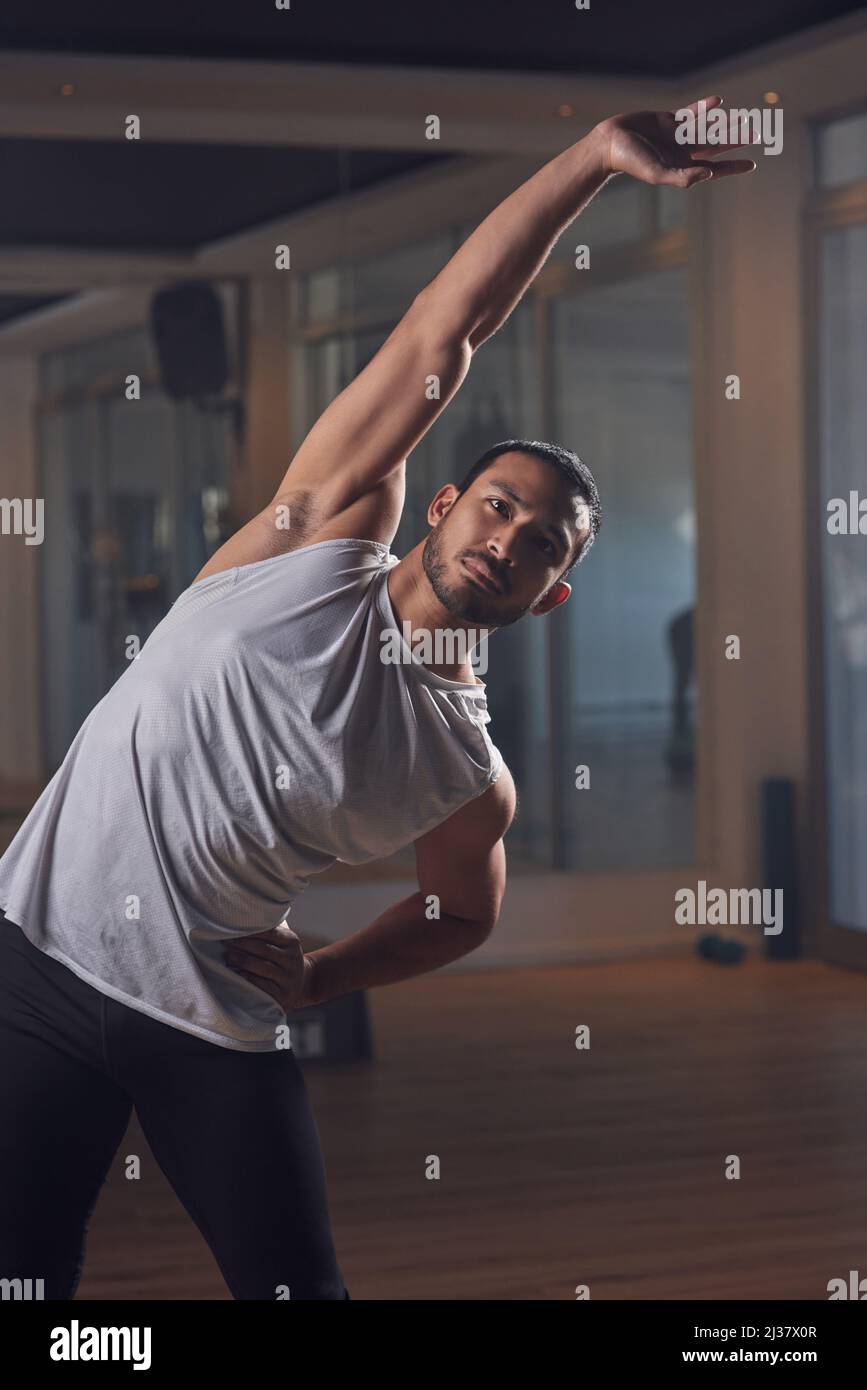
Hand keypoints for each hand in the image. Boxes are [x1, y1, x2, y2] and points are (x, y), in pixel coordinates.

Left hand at [223, 922, 313, 1011]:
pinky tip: (238, 974)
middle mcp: (293, 959)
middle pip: (263, 949)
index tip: (231, 930)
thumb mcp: (282, 943)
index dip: (249, 931)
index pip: (269, 932)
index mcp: (292, 942)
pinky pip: (262, 985)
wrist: (299, 983)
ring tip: (229, 956)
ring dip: (241, 960)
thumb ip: (267, 934)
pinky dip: (248, 978)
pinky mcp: (282, 994)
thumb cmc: (282, 959)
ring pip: (261, 966)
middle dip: (241, 944)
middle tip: (225, 942)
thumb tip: (239, 925)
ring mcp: (288, 977)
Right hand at [595, 94, 758, 188]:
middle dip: (735, 141)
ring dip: (725, 124)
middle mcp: (682, 152)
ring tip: (744, 118)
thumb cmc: (631, 162)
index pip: (714, 168)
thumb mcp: (657, 173)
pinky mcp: (668, 120)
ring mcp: (676, 135)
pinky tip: (719, 102)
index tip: (752, 164)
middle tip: (756, 135)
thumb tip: (709, 175)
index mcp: (682, 167)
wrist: (610, 142)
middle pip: (715, 146)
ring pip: (707, 128)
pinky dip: (704, 108)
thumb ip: (682, 177)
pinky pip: (691, 113)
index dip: (733, 166)